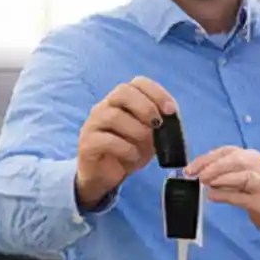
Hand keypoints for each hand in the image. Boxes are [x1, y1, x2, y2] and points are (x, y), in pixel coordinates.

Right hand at [76, 76, 177, 207]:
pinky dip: (125, 148)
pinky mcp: (87, 144)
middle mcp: (104, 107)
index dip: (157, 93)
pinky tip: (133, 156)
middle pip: (122, 92)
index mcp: (121, 101)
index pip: (138, 83)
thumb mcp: (149, 138)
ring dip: (136, 130)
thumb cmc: (127, 152)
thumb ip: (160, 126)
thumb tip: (172, 120)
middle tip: (157, 125)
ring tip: (145, 146)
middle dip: (145, 107)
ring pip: (113, 116)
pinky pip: (106, 140)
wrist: (103, 176)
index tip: (171, 111)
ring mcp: (93, 124)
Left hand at [186, 146, 259, 230]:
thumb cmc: (257, 191)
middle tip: (197, 176)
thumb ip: (220, 174)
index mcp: (249, 156)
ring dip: (221, 178)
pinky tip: (213, 196)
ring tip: (205, 183)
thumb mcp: (238, 177)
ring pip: (243, 175)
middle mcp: (257, 165)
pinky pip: (243, 196)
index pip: (225, 152)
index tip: (190, 168)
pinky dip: (226, 195)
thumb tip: (197, 174)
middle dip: (213, 167)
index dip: (205, 159)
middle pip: (235, 160)